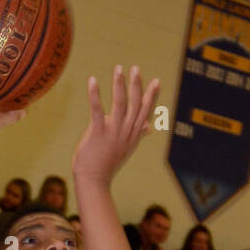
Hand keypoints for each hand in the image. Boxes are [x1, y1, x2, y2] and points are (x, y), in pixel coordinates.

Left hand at [72, 64, 159, 184]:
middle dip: (136, 85)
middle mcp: (126, 133)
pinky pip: (97, 111)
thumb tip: (149, 126)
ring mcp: (113, 133)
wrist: (94, 181)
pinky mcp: (98, 133)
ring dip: (119, 84)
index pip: (145, 112)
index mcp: (133, 135)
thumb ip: (137, 134)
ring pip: (120, 104)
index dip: (151, 96)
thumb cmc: (106, 163)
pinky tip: (93, 81)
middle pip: (135, 105)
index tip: (157, 81)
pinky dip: (95, 94)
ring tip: (119, 68)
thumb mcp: (125, 148)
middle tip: (136, 68)